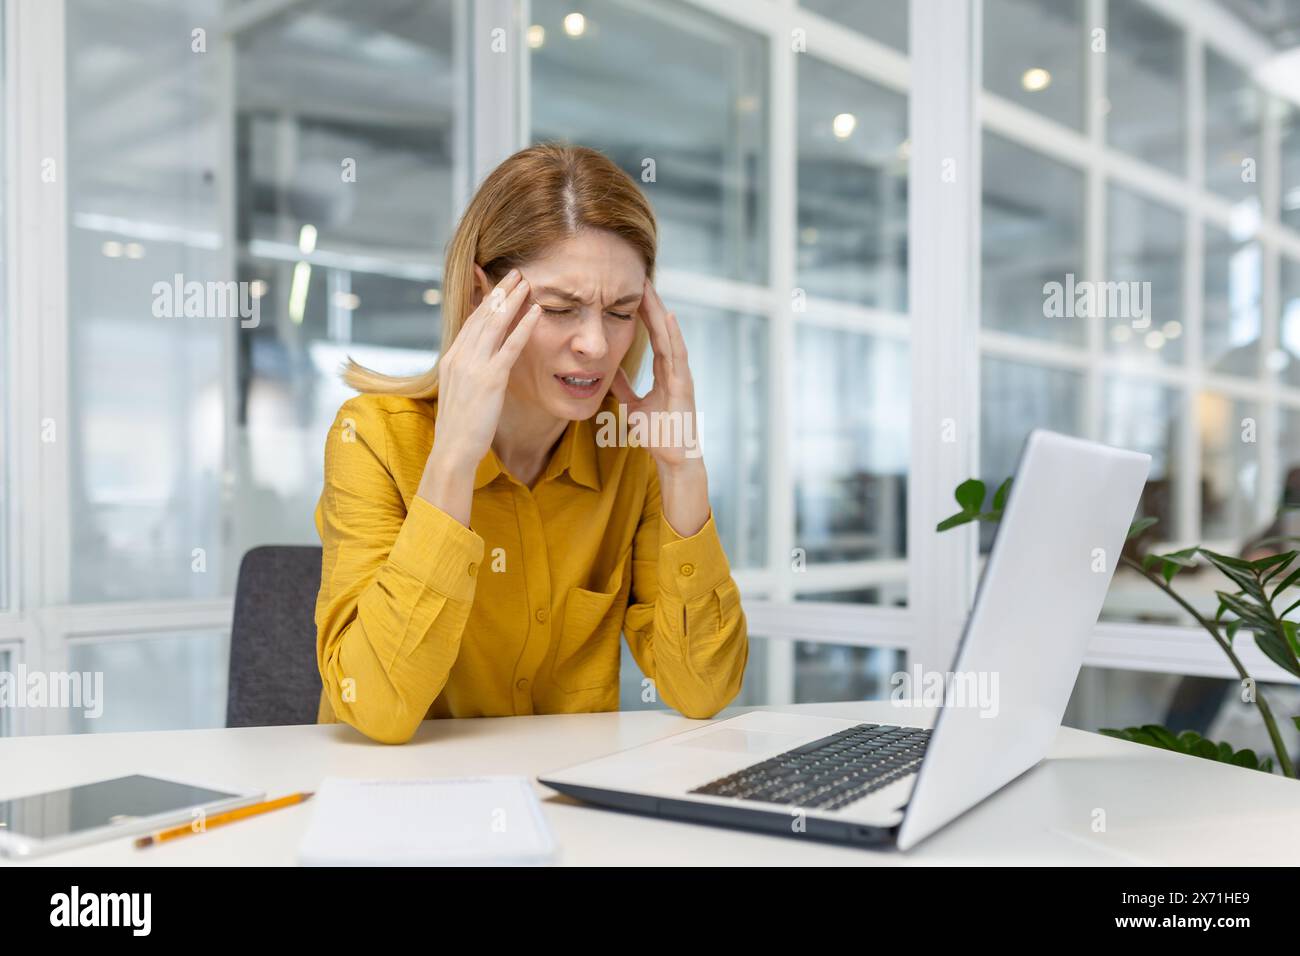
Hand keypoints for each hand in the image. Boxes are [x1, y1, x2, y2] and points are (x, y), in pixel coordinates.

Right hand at [417, 268, 540, 524]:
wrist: (453, 449)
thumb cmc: (460, 427)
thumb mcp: (461, 393)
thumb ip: (469, 374)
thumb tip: (482, 366)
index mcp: (452, 358)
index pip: (471, 322)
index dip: (486, 301)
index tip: (500, 286)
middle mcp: (460, 356)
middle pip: (483, 315)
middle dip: (501, 292)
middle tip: (516, 273)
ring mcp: (474, 366)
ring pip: (496, 324)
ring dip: (513, 300)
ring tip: (528, 282)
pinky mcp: (490, 378)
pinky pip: (510, 346)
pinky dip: (524, 326)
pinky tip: (536, 311)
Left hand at [609, 278, 700, 471]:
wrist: (674, 457)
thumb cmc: (658, 434)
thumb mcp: (633, 405)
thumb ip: (623, 387)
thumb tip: (608, 372)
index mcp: (665, 372)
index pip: (652, 336)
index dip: (643, 314)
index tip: (632, 292)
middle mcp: (675, 368)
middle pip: (661, 330)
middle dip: (651, 305)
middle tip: (640, 278)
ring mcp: (681, 374)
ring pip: (669, 336)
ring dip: (659, 312)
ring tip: (650, 289)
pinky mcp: (684, 384)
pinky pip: (677, 355)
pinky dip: (672, 335)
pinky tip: (666, 316)